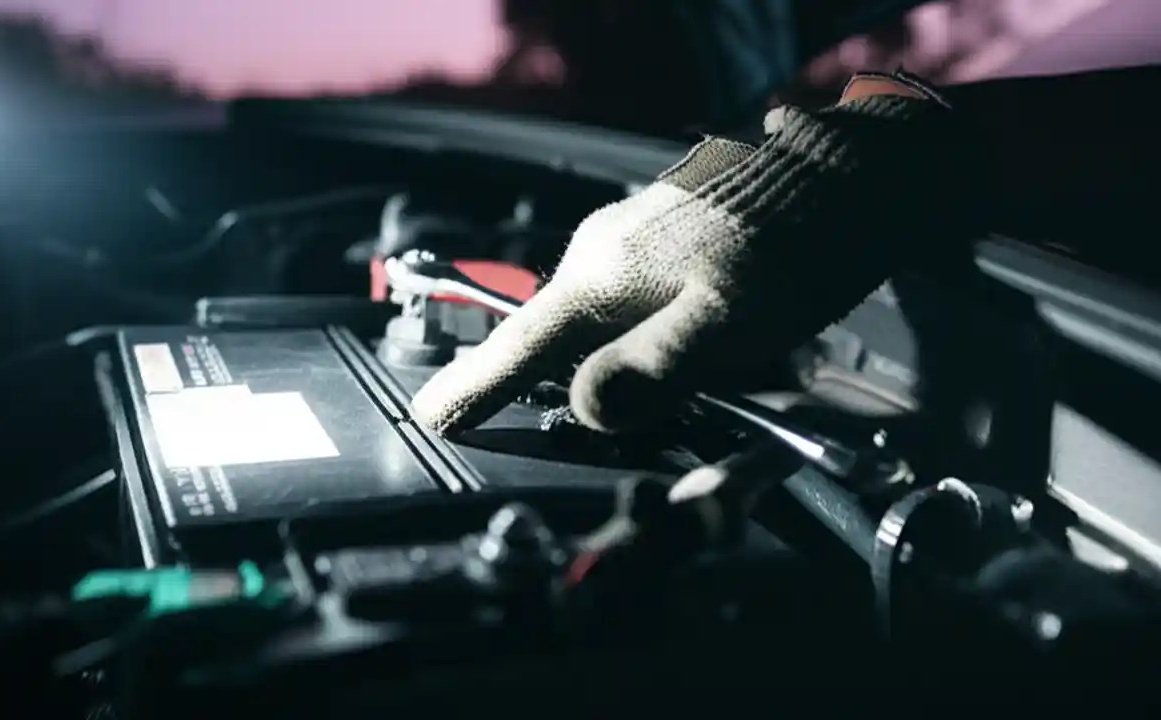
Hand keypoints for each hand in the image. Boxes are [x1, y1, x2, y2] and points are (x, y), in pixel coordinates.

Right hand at [413, 80, 969, 435]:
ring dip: (602, 362)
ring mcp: (627, 239)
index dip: (475, 388)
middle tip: (550, 418)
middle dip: (544, 384)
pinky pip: (623, 303)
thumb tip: (587, 408)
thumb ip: (649, 370)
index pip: (518, 346)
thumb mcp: (723, 324)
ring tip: (652, 387)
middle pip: (551, 338)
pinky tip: (681, 347)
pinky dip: (632, 336)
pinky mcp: (658, 238)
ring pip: (592, 322)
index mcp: (601, 277)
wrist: (846, 178)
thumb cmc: (791, 252)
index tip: (434, 416)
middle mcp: (600, 252)